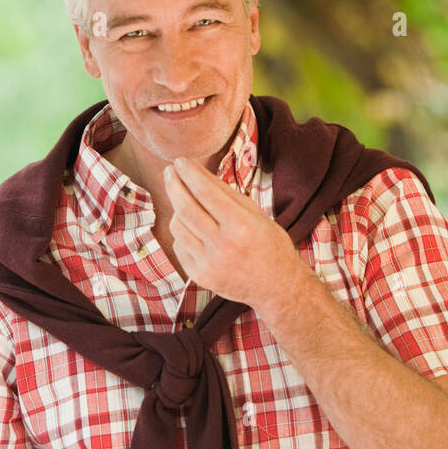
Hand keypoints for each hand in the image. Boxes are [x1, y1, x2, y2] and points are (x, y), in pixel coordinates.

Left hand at [163, 157, 301, 310]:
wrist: (277, 287)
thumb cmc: (270, 244)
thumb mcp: (255, 213)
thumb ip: (226, 193)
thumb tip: (197, 172)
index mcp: (241, 226)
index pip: (206, 192)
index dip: (189, 173)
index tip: (180, 161)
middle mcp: (224, 246)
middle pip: (185, 208)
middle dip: (174, 184)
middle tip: (169, 171)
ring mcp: (209, 264)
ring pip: (177, 227)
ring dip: (176, 208)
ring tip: (184, 200)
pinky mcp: (200, 277)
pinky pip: (179, 246)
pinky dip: (182, 232)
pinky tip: (191, 226)